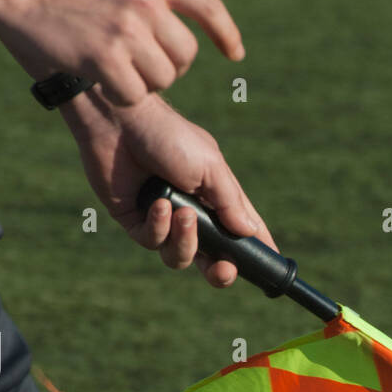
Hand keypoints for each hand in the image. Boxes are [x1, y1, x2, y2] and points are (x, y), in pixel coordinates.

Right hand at [0, 0, 242, 105]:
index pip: (208, 5)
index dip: (227, 33)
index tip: (235, 53)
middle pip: (186, 56)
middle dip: (169, 67)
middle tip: (139, 62)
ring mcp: (127, 29)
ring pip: (164, 80)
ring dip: (143, 83)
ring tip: (116, 66)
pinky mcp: (106, 57)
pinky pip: (136, 95)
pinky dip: (122, 96)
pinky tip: (103, 80)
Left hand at [63, 89, 275, 286]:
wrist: (120, 121)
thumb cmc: (169, 135)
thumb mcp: (210, 166)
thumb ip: (230, 202)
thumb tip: (250, 232)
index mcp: (215, 196)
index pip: (241, 230)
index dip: (257, 249)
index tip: (272, 267)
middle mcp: (191, 212)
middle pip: (211, 258)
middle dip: (220, 271)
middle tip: (223, 270)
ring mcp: (163, 219)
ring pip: (180, 256)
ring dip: (185, 241)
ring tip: (182, 214)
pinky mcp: (135, 220)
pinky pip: (152, 242)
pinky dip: (158, 226)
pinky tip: (157, 203)